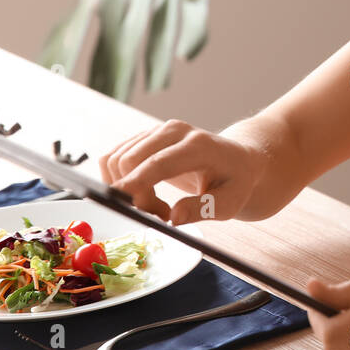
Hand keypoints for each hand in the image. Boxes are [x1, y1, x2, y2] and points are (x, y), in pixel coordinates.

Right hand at [99, 119, 273, 223]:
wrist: (237, 161)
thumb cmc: (235, 183)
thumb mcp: (230, 203)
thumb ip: (204, 209)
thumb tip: (174, 218)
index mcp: (198, 145)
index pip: (159, 162)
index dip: (135, 183)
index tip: (120, 204)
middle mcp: (174, 131)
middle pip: (130, 161)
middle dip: (134, 195)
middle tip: (160, 215)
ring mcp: (156, 131)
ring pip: (117, 161)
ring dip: (127, 190)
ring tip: (159, 206)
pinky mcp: (144, 137)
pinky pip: (113, 159)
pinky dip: (120, 181)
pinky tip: (145, 192)